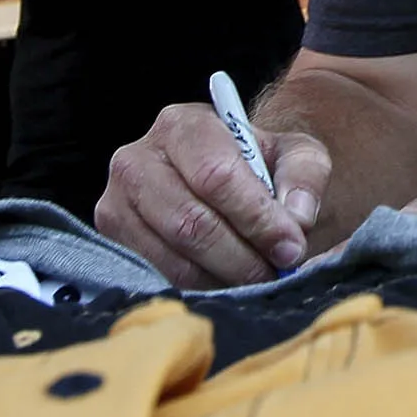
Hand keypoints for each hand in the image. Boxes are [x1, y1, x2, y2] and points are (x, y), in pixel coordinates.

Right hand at [95, 103, 331, 288]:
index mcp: (182, 125)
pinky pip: (159, 279)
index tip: (290, 246)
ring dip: (224, 280)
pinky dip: (201, 290)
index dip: (256, 217)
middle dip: (242, 258)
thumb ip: (304, 177)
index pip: (216, 176)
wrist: (218, 177)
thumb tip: (295, 219)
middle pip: (191, 223)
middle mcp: (136, 158)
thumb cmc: (257, 166)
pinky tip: (225, 282)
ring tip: (255, 278)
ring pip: (174, 259)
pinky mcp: (112, 240)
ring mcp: (116, 201)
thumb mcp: (294, 155)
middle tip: (276, 273)